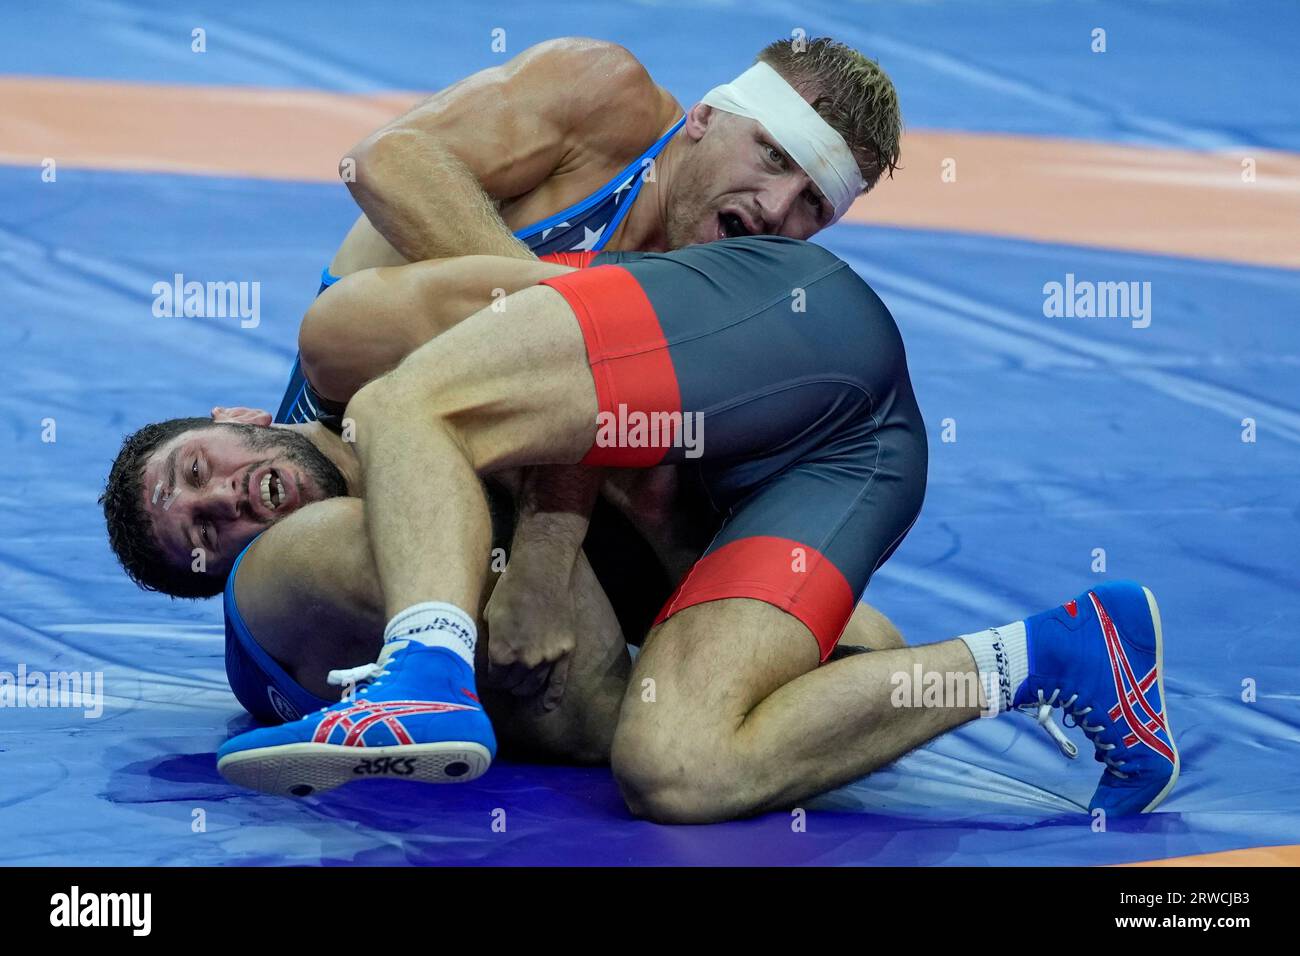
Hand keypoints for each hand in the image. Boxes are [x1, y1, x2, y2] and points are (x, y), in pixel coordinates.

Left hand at [483, 566, 575, 710]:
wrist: (541, 572)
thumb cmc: (510, 590)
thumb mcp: (489, 617)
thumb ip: (489, 643)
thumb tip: (485, 660)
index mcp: (502, 653)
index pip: (494, 679)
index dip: (491, 678)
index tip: (490, 676)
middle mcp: (525, 661)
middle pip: (513, 685)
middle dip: (507, 684)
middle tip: (505, 678)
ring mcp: (548, 658)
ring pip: (533, 686)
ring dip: (524, 687)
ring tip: (519, 684)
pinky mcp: (565, 652)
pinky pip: (558, 683)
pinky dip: (551, 697)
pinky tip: (546, 707)